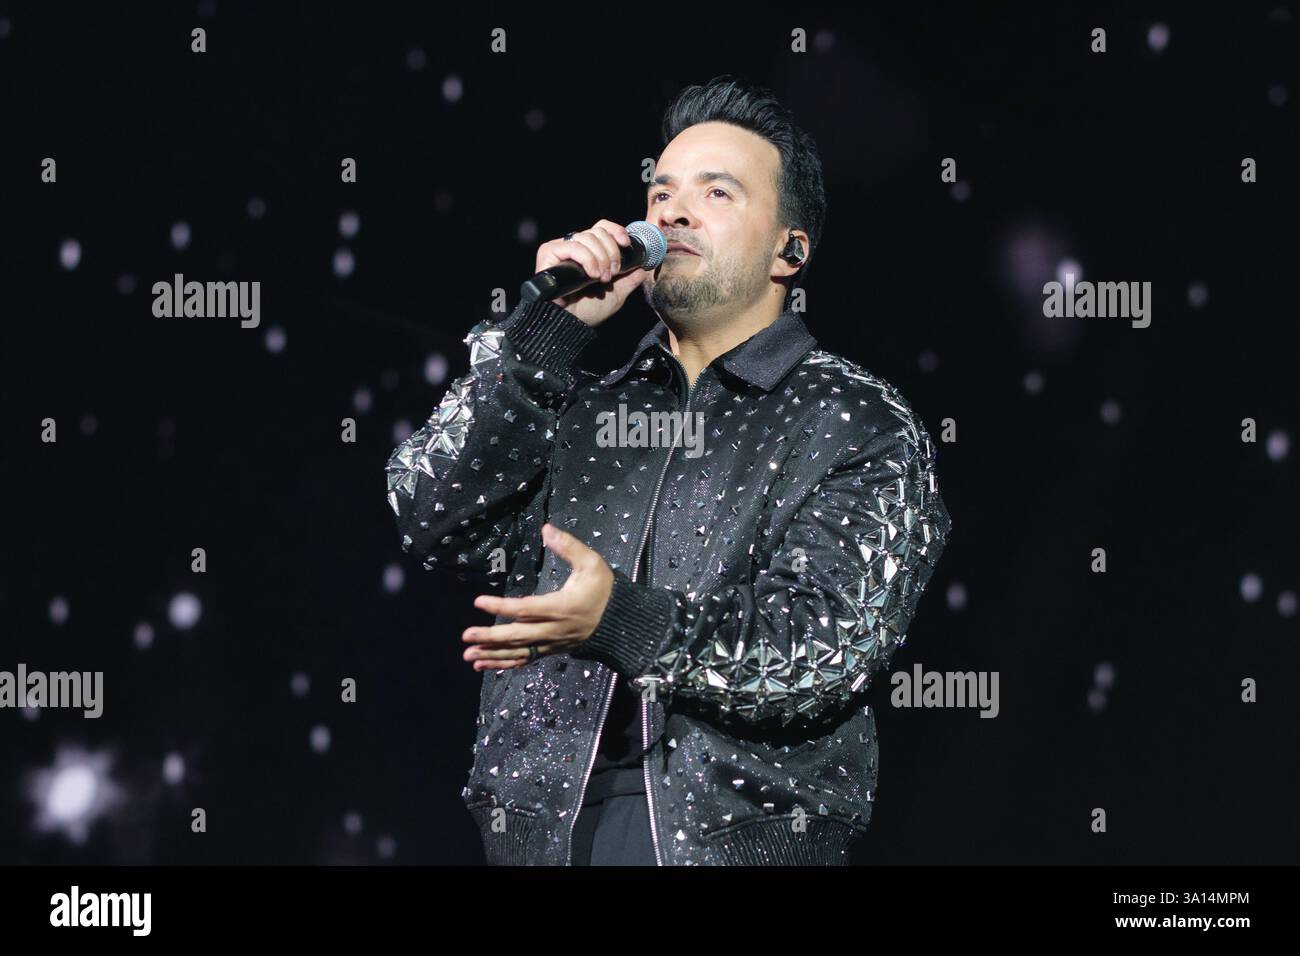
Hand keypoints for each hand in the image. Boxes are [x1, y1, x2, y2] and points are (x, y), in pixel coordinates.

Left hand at [462, 523, 614, 670]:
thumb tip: (546, 529)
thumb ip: (569, 546)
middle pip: (518, 636)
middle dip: (491, 637)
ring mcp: (551, 643)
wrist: (621, 622)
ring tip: (469, 656)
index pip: (526, 609)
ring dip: (493, 655)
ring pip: (519, 652)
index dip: (501, 606)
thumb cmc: (604, 590)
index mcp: (561, 607)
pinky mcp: (551, 650)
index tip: (479, 602)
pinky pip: (526, 659)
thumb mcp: (592, 563)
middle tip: (466, 636)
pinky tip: (486, 665)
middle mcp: (553, 629)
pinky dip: (505, 664)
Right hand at [534, 219, 647, 327]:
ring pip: (587, 237)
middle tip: (612, 273)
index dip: (615, 231)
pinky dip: (587, 258)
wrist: (570, 324)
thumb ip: (629, 280)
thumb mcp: (616, 294)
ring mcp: (561, 249)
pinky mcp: (549, 253)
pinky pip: (573, 246)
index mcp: (588, 252)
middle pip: (597, 232)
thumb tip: (642, 269)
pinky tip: (591, 274)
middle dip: (611, 252)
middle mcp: (574, 247)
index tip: (626, 244)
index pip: (601, 228)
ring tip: (601, 278)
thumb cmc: (588, 311)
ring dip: (600, 258)